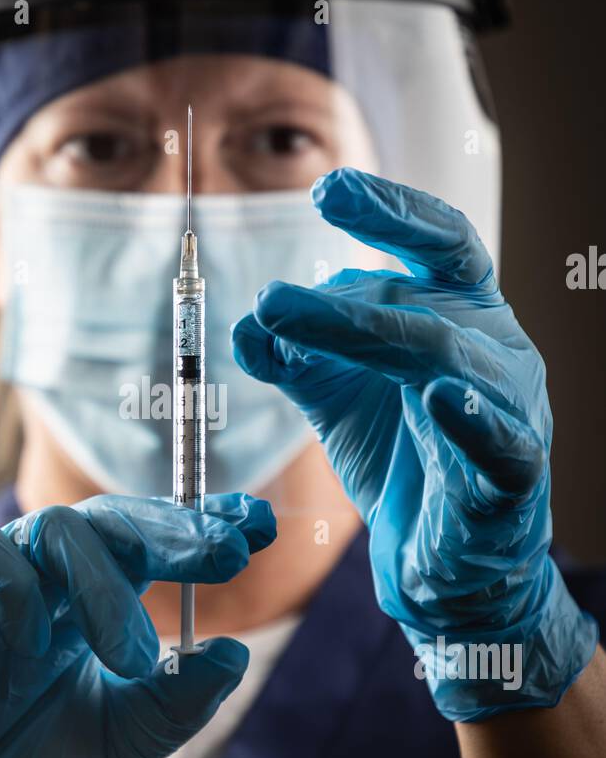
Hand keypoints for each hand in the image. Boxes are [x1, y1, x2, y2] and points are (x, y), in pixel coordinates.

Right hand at [0, 493, 275, 757]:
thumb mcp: (120, 745)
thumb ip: (177, 701)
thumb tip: (236, 651)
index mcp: (90, 611)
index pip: (151, 545)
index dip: (201, 525)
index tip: (260, 524)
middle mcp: (46, 586)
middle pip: (114, 521)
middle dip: (176, 530)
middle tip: (226, 552)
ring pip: (55, 529)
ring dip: (105, 585)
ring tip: (131, 656)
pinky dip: (16, 587)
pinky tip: (34, 646)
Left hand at [232, 167, 596, 720]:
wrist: (444, 567)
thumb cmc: (402, 465)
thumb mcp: (335, 398)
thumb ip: (293, 356)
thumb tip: (245, 323)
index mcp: (457, 317)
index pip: (435, 244)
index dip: (389, 210)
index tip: (327, 190)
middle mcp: (491, 350)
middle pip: (426, 298)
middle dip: (346, 295)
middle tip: (272, 298)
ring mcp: (509, 410)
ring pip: (446, 358)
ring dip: (369, 338)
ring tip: (299, 323)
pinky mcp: (512, 477)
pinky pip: (499, 442)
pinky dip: (472, 417)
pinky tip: (441, 397)